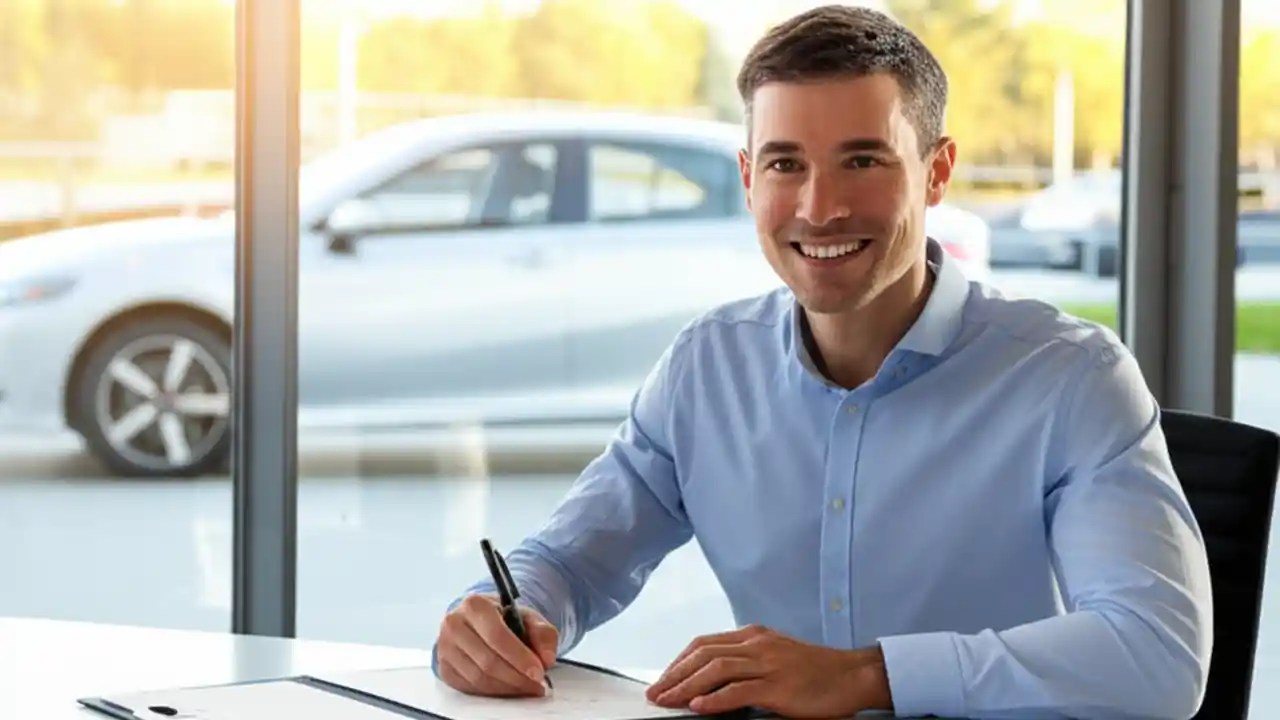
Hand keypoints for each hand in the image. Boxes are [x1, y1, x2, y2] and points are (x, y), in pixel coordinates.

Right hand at [436, 593, 559, 696]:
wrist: (480, 622)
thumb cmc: (504, 619)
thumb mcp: (528, 618)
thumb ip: (543, 634)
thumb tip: (547, 658)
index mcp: (475, 605)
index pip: (496, 635)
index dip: (519, 657)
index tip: (538, 671)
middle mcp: (454, 624)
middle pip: (487, 661)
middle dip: (517, 677)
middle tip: (537, 684)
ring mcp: (445, 647)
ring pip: (479, 678)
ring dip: (507, 687)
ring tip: (527, 687)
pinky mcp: (445, 668)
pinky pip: (470, 688)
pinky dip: (494, 692)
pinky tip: (509, 687)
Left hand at [644, 625, 891, 717]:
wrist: (853, 675)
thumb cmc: (817, 671)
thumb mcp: (777, 657)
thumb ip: (748, 663)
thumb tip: (714, 680)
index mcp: (754, 636)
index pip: (704, 644)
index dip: (679, 662)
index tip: (663, 679)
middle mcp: (757, 645)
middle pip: (703, 654)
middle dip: (674, 675)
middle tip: (656, 694)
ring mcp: (768, 664)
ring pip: (716, 670)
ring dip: (686, 687)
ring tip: (668, 702)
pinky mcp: (779, 686)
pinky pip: (740, 691)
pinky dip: (715, 699)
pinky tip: (699, 707)